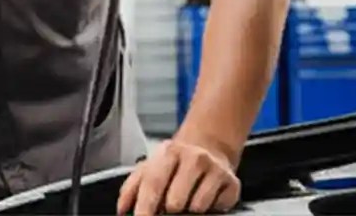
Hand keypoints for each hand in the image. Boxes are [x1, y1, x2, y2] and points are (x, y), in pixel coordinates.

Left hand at [116, 137, 239, 214]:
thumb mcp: (150, 167)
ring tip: (188, 198)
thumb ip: (132, 188)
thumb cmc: (176, 162)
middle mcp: (194, 157)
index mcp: (169, 153)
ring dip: (189, 210)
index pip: (153, 183)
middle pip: (175, 201)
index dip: (145, 206)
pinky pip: (217, 209)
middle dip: (169, 210)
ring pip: (197, 208)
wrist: (209, 147)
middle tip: (170, 205)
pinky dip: (209, 209)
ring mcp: (215, 169)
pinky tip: (206, 196)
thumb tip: (122, 210)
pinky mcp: (232, 183)